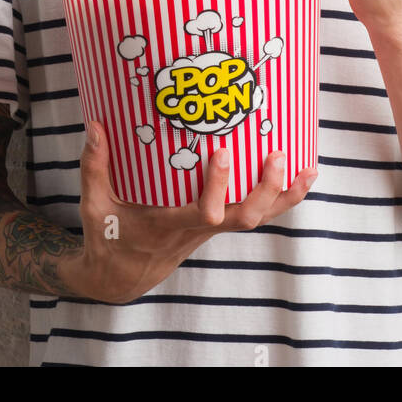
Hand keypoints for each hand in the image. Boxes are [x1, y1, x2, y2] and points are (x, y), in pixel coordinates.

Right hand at [67, 121, 318, 304]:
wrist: (122, 276)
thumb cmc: (108, 236)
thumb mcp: (94, 206)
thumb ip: (94, 167)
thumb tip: (96, 125)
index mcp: (169, 224)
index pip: (204, 213)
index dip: (217, 188)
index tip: (222, 153)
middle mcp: (198, 229)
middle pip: (245, 219)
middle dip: (265, 190)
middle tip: (277, 155)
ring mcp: (213, 229)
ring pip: (259, 219)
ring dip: (284, 196)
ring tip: (308, 167)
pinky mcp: (219, 225)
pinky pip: (257, 215)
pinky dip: (281, 199)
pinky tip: (301, 176)